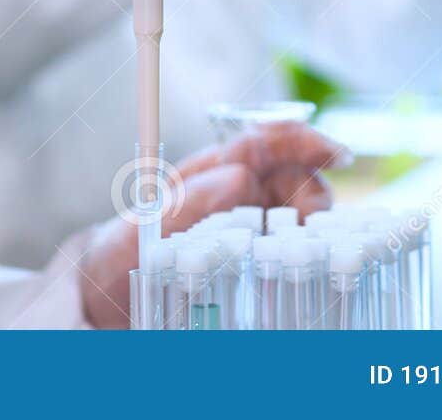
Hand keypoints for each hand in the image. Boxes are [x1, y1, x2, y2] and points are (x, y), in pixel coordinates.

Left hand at [77, 123, 345, 328]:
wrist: (106, 300)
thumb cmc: (120, 256)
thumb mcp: (146, 230)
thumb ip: (190, 202)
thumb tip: (240, 177)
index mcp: (211, 175)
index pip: (265, 142)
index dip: (302, 140)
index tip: (334, 153)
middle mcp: (238, 197)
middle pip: (296, 178)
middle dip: (313, 194)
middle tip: (308, 223)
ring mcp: (251, 230)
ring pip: (303, 215)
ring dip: (314, 228)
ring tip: (303, 252)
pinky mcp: (258, 264)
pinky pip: (296, 253)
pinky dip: (310, 258)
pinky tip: (308, 273)